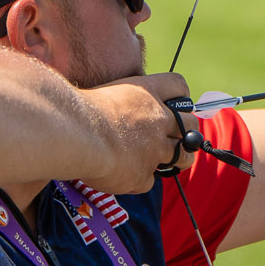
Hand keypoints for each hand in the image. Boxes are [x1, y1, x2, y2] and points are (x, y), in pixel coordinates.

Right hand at [83, 73, 199, 193]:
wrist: (74, 133)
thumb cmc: (78, 109)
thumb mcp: (103, 92)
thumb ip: (120, 100)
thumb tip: (116, 107)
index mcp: (147, 92)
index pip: (178, 85)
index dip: (180, 95)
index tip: (175, 103)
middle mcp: (158, 119)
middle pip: (190, 124)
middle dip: (187, 131)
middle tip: (176, 136)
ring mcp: (154, 149)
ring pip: (184, 156)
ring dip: (179, 158)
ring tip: (165, 160)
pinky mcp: (143, 174)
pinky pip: (149, 180)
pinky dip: (139, 179)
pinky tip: (124, 175)